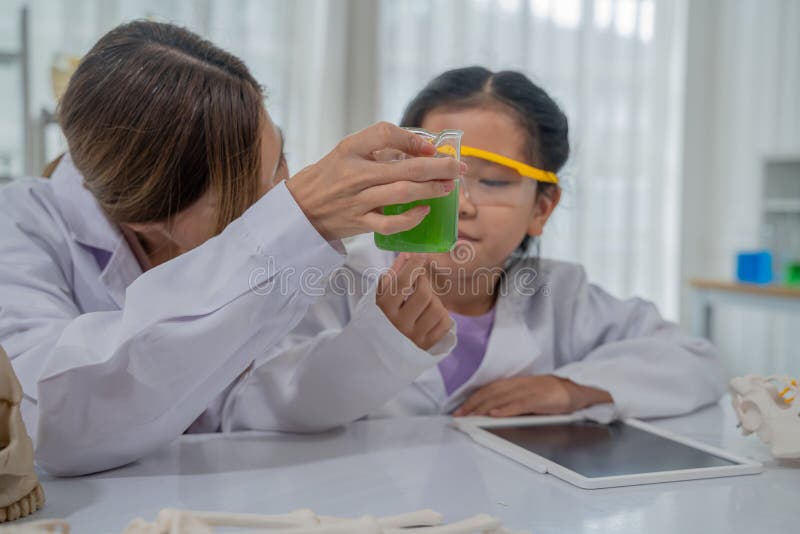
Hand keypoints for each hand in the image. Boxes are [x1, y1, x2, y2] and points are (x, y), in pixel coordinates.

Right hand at [286, 122, 465, 240]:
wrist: (299, 210)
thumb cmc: (327, 178)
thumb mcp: (345, 153)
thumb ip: (376, 149)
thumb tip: (421, 148)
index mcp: (348, 149)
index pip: (384, 133)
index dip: (413, 139)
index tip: (431, 147)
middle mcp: (353, 174)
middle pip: (405, 167)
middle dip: (439, 167)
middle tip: (459, 167)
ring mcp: (356, 201)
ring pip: (402, 194)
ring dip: (432, 190)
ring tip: (449, 187)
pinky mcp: (359, 223)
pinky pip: (390, 224)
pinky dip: (411, 218)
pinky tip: (425, 211)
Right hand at [376, 253, 451, 350]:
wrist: (377, 350)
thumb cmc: (381, 315)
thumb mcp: (381, 293)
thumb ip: (394, 273)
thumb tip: (408, 254)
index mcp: (384, 307)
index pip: (402, 282)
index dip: (414, 265)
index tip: (421, 256)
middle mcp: (398, 323)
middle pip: (424, 294)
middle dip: (425, 284)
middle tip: (421, 283)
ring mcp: (413, 336)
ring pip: (437, 309)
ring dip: (435, 302)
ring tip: (426, 303)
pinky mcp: (426, 345)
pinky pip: (445, 324)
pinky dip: (442, 317)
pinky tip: (432, 316)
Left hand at [453, 375, 612, 416]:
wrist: (575, 388)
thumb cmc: (551, 393)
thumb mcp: (528, 395)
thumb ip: (512, 400)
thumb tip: (493, 412)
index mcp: (515, 383)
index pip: (488, 390)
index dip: (473, 399)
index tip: (460, 409)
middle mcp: (518, 385)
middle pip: (490, 393)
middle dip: (472, 404)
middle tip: (459, 415)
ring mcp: (528, 391)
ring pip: (500, 397)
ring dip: (483, 407)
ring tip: (470, 415)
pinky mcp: (538, 399)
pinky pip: (518, 404)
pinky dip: (505, 409)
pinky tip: (494, 414)